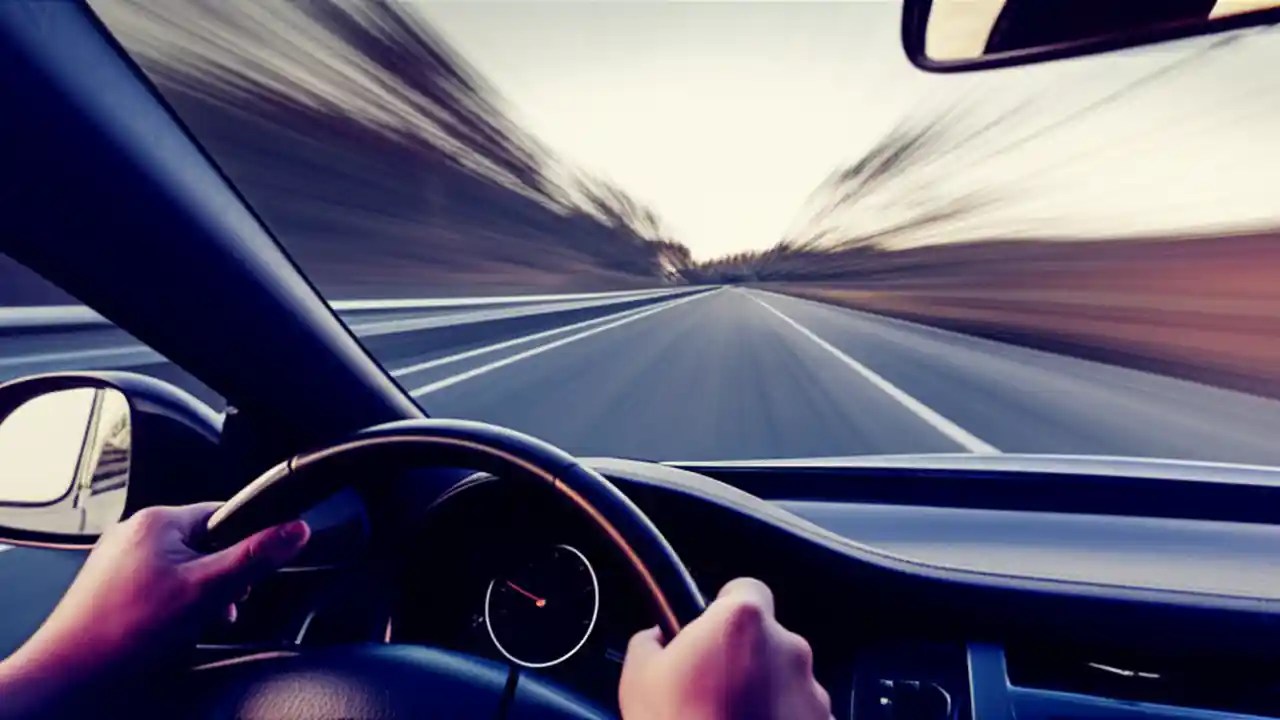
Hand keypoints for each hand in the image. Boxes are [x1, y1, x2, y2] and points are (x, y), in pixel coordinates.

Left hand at [0, 503, 308, 717]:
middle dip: (219, 578)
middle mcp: (135, 530)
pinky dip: (171, 602)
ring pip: (182, 565)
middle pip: (204, 543)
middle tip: (215, 607)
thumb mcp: (207, 591)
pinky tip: (166, 627)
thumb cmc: (128, 630)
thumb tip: (296, 530)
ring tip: (187, 621)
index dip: (244, 547)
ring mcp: (119, 556)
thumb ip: (254, 558)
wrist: (71, 671)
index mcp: (158, 519)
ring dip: (197, 593)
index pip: (225, 515)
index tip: (245, 578)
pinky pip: (158, 581)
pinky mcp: (110, 581)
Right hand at [619, 577, 832, 719]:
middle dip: (745, 658)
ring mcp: (812, 692)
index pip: (746, 589)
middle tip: (712, 689)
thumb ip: (652, 641)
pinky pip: (799, 714)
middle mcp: (788, 649)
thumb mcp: (638, 678)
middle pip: (768, 638)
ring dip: (764, 694)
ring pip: (786, 679)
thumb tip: (659, 638)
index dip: (725, 608)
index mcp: (742, 622)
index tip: (711, 630)